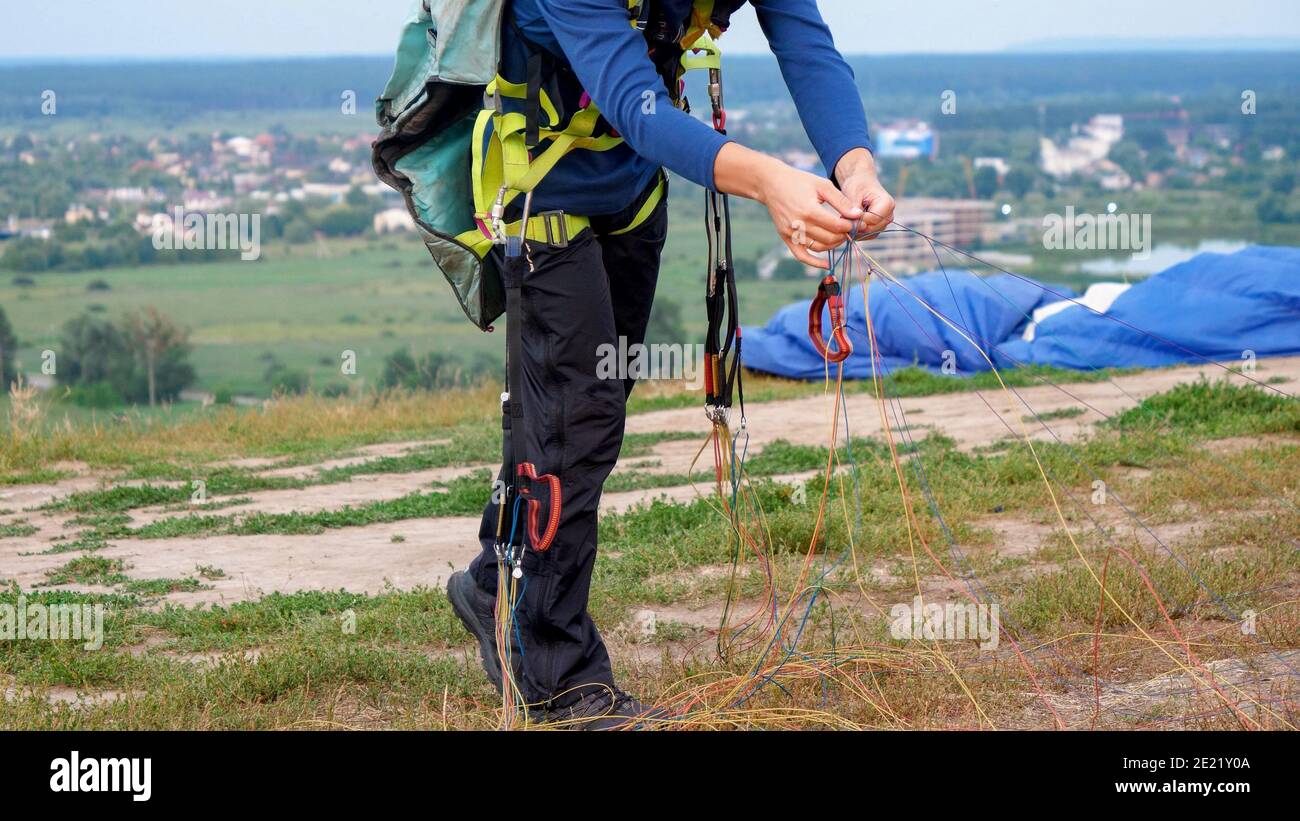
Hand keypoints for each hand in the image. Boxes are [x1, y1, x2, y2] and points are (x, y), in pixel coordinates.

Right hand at [713, 143, 862, 269]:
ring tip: (840, 236)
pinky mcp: (785, 237)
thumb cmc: (799, 181)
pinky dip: (814, 262)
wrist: (771, 184)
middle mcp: (799, 225)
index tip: (855, 222)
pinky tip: (826, 264)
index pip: (836, 226)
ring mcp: (791, 233)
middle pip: (829, 238)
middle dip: (843, 235)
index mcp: (809, 210)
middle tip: (849, 229)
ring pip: (819, 247)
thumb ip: (841, 201)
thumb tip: (858, 215)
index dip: (849, 226)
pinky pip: (802, 255)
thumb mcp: (823, 185)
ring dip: (833, 245)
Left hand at [835, 148, 894, 239]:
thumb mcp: (854, 194)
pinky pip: (867, 235)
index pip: (873, 219)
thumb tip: (853, 224)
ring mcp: (884, 223)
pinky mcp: (878, 228)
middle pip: (872, 228)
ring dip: (856, 230)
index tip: (843, 216)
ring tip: (844, 220)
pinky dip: (857, 232)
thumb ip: (854, 209)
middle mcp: (889, 215)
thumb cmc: (857, 186)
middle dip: (856, 226)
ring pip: (869, 234)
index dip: (858, 220)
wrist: (860, 184)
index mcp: (887, 203)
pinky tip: (848, 224)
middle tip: (842, 220)